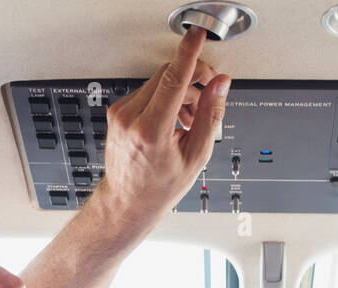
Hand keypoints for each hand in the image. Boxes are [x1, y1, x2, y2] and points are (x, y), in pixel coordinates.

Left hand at [92, 27, 231, 232]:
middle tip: (209, 95)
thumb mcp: (195, 156)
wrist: (128, 202)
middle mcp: (130, 116)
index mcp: (151, 129)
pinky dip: (166, 100)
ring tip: (190, 121)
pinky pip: (148, 92)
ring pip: (159, 82)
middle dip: (194, 80)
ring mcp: (120, 112)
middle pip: (168, 75)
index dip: (189, 53)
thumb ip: (211, 116)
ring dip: (181, 92)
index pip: (173, 78)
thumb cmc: (158, 187)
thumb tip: (220, 85)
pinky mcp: (117, 111)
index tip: (197, 34)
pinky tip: (173, 121)